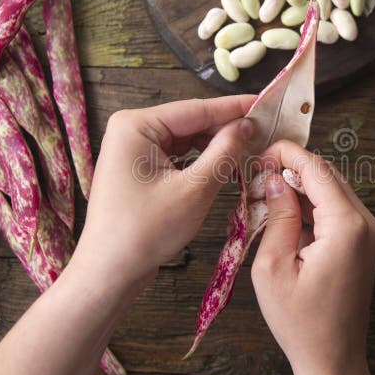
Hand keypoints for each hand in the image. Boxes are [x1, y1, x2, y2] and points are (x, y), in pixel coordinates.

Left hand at [74, 96, 254, 290]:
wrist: (109, 272)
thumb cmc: (146, 230)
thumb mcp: (194, 189)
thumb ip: (224, 152)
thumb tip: (246, 126)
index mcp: (136, 124)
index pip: (196, 109)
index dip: (234, 108)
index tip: (265, 102)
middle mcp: (131, 130)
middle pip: (191, 123)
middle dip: (225, 130)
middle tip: (264, 133)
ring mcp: (133, 150)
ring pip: (186, 141)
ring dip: (215, 147)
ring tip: (250, 150)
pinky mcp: (138, 170)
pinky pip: (177, 157)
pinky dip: (200, 162)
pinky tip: (225, 166)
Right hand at [251, 141, 374, 374]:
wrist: (333, 359)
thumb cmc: (300, 322)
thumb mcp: (273, 267)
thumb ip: (277, 217)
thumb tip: (276, 180)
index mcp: (347, 225)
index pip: (316, 169)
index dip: (286, 154)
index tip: (258, 152)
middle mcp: (366, 223)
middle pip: (327, 175)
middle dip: (292, 168)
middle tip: (257, 173)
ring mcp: (369, 233)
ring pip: (332, 190)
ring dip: (300, 186)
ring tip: (265, 193)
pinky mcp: (364, 243)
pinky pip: (337, 210)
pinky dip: (311, 205)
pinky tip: (284, 213)